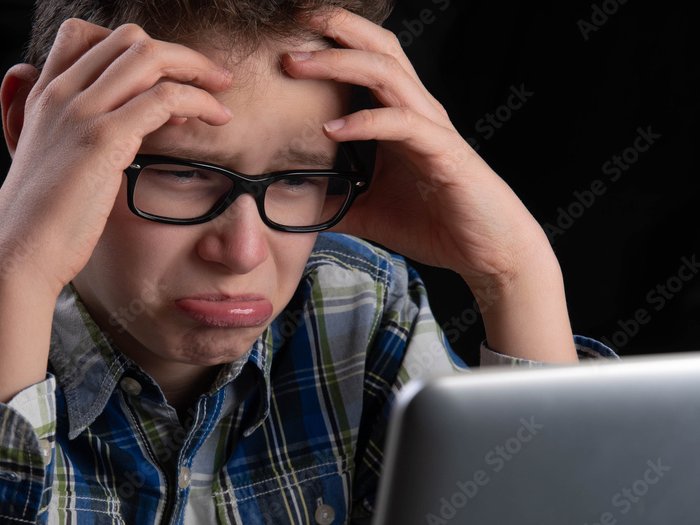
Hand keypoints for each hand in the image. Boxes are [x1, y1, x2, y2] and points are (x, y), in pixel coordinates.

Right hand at [0, 19, 234, 296]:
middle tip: (208, 78)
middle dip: (176, 52)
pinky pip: (164, 97)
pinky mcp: (103, 139)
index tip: (161, 79)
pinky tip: (216, 118)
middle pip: (127, 39)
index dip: (131, 47)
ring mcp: (79, 112)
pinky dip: (199, 100)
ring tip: (221, 90)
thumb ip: (70, 137)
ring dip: (196, 68)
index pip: (85, 35)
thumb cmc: (40, 225)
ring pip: (149, 58)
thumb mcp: (49, 166)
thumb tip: (110, 128)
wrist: (18, 255)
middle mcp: (59, 94)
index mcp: (43, 97)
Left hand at [283, 9, 576, 361]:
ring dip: (339, 64)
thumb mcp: (368, 213)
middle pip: (378, 49)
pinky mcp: (444, 153)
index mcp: (400, 117)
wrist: (487, 252)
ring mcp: (431, 128)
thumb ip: (334, 204)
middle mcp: (417, 111)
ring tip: (296, 63)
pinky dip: (364, 122)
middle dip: (335, 30)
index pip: (366, 61)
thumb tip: (296, 207)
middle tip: (293, 23)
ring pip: (386, 74)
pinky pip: (401, 125)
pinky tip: (331, 129)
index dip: (332, 42)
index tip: (287, 37)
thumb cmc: (436, 225)